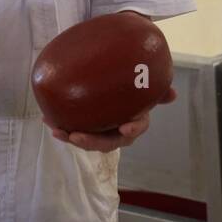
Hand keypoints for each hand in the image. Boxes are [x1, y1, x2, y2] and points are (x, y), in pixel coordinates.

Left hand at [43, 86, 177, 152]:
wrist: (113, 79)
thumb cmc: (133, 82)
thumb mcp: (144, 81)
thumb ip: (156, 87)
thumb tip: (173, 94)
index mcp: (135, 120)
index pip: (137, 127)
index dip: (133, 130)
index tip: (126, 128)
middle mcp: (118, 130)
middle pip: (107, 141)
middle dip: (91, 142)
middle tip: (77, 136)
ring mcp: (100, 130)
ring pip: (88, 140)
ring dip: (72, 137)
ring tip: (57, 130)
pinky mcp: (85, 126)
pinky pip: (74, 130)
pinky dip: (62, 127)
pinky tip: (48, 118)